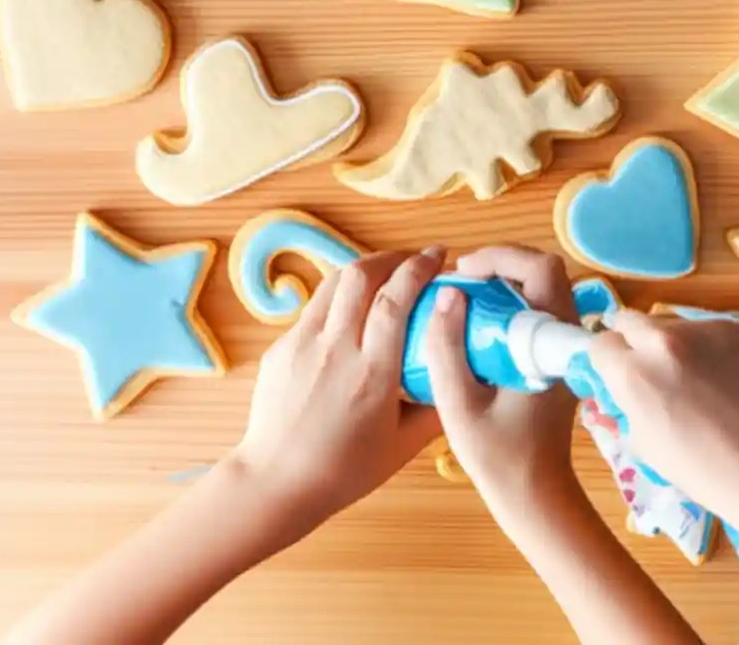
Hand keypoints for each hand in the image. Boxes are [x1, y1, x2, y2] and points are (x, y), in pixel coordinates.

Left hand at [234, 249, 444, 520]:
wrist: (277, 482)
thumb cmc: (344, 470)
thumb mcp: (403, 446)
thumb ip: (436, 409)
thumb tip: (461, 375)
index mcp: (372, 373)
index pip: (395, 300)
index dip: (418, 269)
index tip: (438, 256)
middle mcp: (335, 350)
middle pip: (360, 275)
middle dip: (390, 257)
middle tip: (412, 260)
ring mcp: (302, 345)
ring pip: (333, 285)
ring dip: (363, 270)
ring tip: (383, 275)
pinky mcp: (281, 349)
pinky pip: (314, 311)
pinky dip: (339, 300)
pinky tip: (350, 314)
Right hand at [423, 246, 580, 505]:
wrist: (536, 496)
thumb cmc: (499, 457)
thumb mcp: (459, 405)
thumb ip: (448, 348)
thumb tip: (448, 295)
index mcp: (551, 346)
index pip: (543, 270)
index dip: (501, 257)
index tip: (462, 273)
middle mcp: (567, 341)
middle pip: (545, 274)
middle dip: (500, 266)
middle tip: (459, 283)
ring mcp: (563, 351)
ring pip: (541, 294)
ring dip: (503, 286)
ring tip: (462, 302)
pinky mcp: (555, 363)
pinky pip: (536, 317)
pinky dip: (506, 309)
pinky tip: (475, 329)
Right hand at [588, 309, 738, 521]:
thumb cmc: (700, 470)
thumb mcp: (643, 445)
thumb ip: (620, 409)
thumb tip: (607, 395)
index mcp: (635, 371)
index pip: (601, 343)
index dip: (608, 360)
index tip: (619, 373)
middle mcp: (669, 338)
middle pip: (634, 320)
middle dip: (636, 341)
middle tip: (655, 369)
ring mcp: (714, 329)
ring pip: (682, 325)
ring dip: (682, 345)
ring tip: (706, 381)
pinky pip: (723, 332)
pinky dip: (723, 350)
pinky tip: (738, 381)